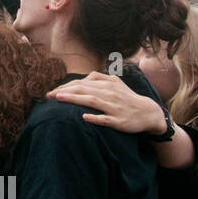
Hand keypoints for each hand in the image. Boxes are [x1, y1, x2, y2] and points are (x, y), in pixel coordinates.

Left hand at [47, 72, 167, 134]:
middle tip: (48, 96)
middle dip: (65, 92)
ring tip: (60, 99)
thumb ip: (99, 78)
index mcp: (107, 85)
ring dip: (75, 100)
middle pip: (84, 90)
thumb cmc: (127, 98)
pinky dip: (95, 118)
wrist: (148, 112)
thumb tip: (83, 77)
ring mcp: (114, 107)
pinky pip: (106, 119)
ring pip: (92, 101)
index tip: (51, 93)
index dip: (65, 87)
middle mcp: (110, 94)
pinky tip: (84, 117)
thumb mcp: (115, 83)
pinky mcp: (119, 121)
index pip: (82, 83)